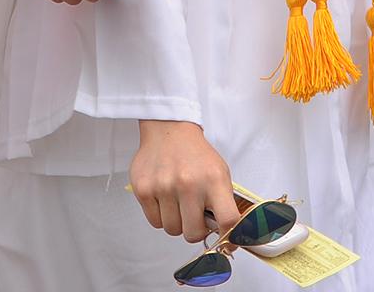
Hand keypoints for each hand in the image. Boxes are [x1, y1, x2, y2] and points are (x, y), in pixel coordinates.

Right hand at [130, 119, 238, 242]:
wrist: (169, 130)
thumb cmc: (195, 154)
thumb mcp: (219, 173)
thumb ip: (223, 203)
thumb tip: (228, 235)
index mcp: (213, 180)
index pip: (227, 221)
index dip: (229, 239)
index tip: (227, 243)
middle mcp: (188, 184)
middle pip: (194, 233)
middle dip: (195, 230)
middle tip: (194, 216)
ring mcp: (163, 187)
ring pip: (172, 230)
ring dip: (176, 222)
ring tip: (177, 203)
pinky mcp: (143, 189)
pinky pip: (155, 222)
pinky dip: (160, 216)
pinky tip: (164, 198)